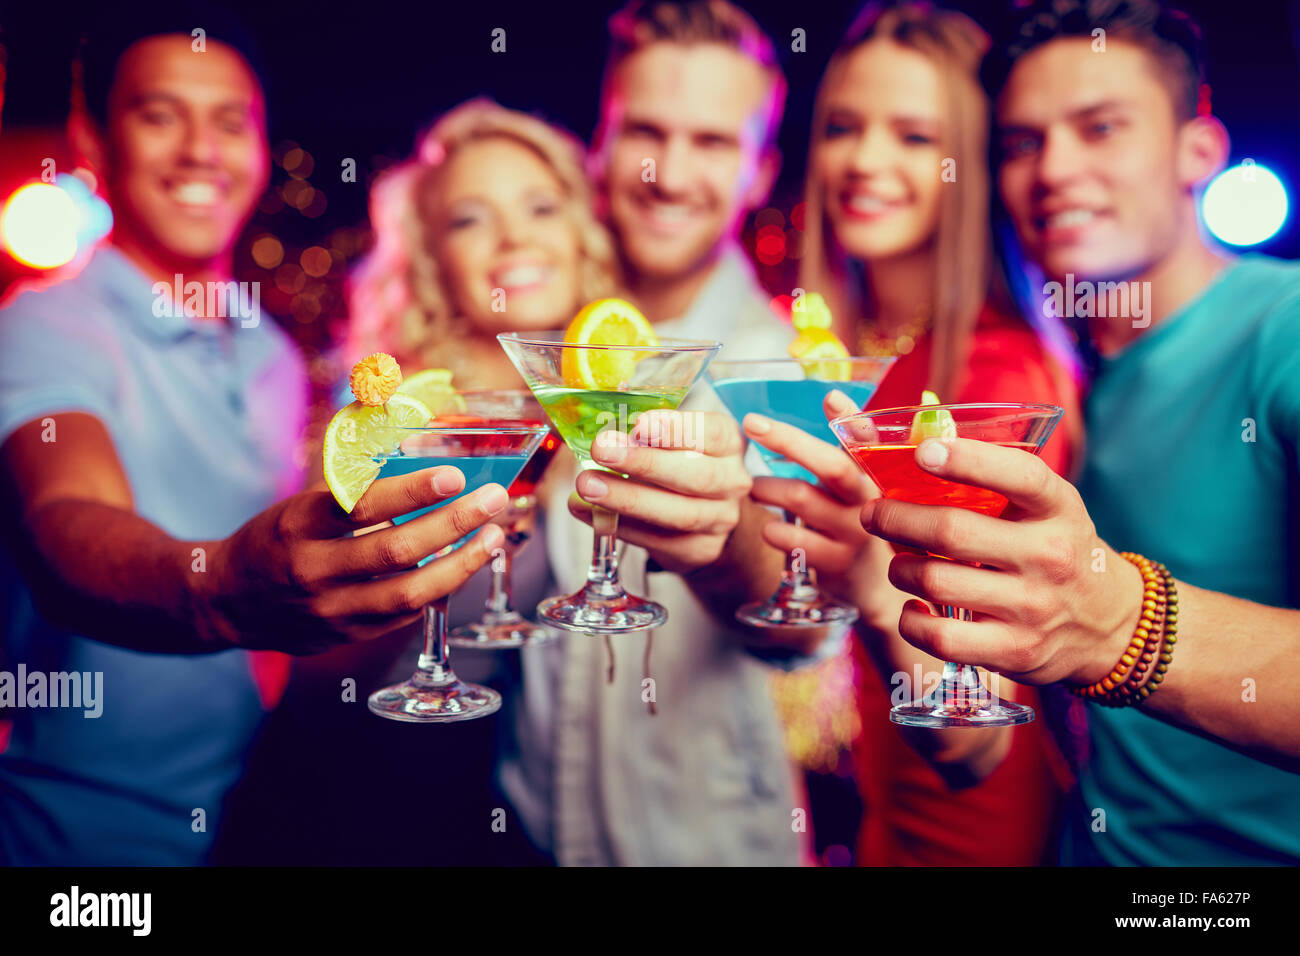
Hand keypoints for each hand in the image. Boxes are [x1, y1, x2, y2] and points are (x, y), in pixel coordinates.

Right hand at [201, 466, 507, 653]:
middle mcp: (313, 570)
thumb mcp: (299, 505)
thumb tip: (417, 462)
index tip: (455, 476)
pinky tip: (465, 566)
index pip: (361, 506)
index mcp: (298, 525)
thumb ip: (353, 491)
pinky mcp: (345, 636)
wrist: (226, 601)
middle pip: (395, 550)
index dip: (412, 492)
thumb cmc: (276, 539)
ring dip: (460, 565)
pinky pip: (404, 616)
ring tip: (494, 538)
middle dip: (454, 523)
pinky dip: (439, 590)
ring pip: (408, 593)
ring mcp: (330, 609)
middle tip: (494, 499)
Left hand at [567, 409, 752, 574]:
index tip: (640, 425)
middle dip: (645, 463)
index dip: (676, 429)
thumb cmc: (681, 464)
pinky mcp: (701, 549)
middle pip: (695, 475)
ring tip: (588, 486)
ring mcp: (720, 518)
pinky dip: (622, 526)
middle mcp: (732, 481)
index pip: (711, 432)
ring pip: (679, 513)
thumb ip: (644, 434)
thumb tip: (599, 433)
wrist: (706, 515)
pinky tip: (591, 512)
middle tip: (602, 450)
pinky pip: (659, 541)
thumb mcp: (673, 439)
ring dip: (628, 499)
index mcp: (728, 442)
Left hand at [742, 390, 899, 627]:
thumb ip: (839, 454)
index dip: (851, 419)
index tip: (830, 397)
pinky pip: (792, 538)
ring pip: (801, 498)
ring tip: (755, 488)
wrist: (874, 587)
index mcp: (874, 475)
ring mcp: (855, 533)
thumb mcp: (854, 490)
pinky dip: (772, 530)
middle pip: (831, 465)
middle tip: (753, 424)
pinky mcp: (838, 562)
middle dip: (789, 441)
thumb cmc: (853, 523)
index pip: (867, 441)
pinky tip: (769, 529)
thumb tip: (818, 406)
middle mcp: (870, 500)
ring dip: (767, 488)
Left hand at [861, 436, 1143, 685]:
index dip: (966, 459)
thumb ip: (996, 482)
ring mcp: (1033, 607)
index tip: (922, 451)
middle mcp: (1049, 555)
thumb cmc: (1054, 549)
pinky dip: (911, 620)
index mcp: (1058, 508)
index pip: (1018, 475)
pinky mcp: (1015, 650)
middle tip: (873, 513)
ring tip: (900, 562)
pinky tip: (913, 608)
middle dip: (895, 519)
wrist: (1109, 624)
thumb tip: (915, 447)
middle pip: (950, 531)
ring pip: (934, 581)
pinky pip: (940, 636)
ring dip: (899, 568)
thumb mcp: (1046, 508)